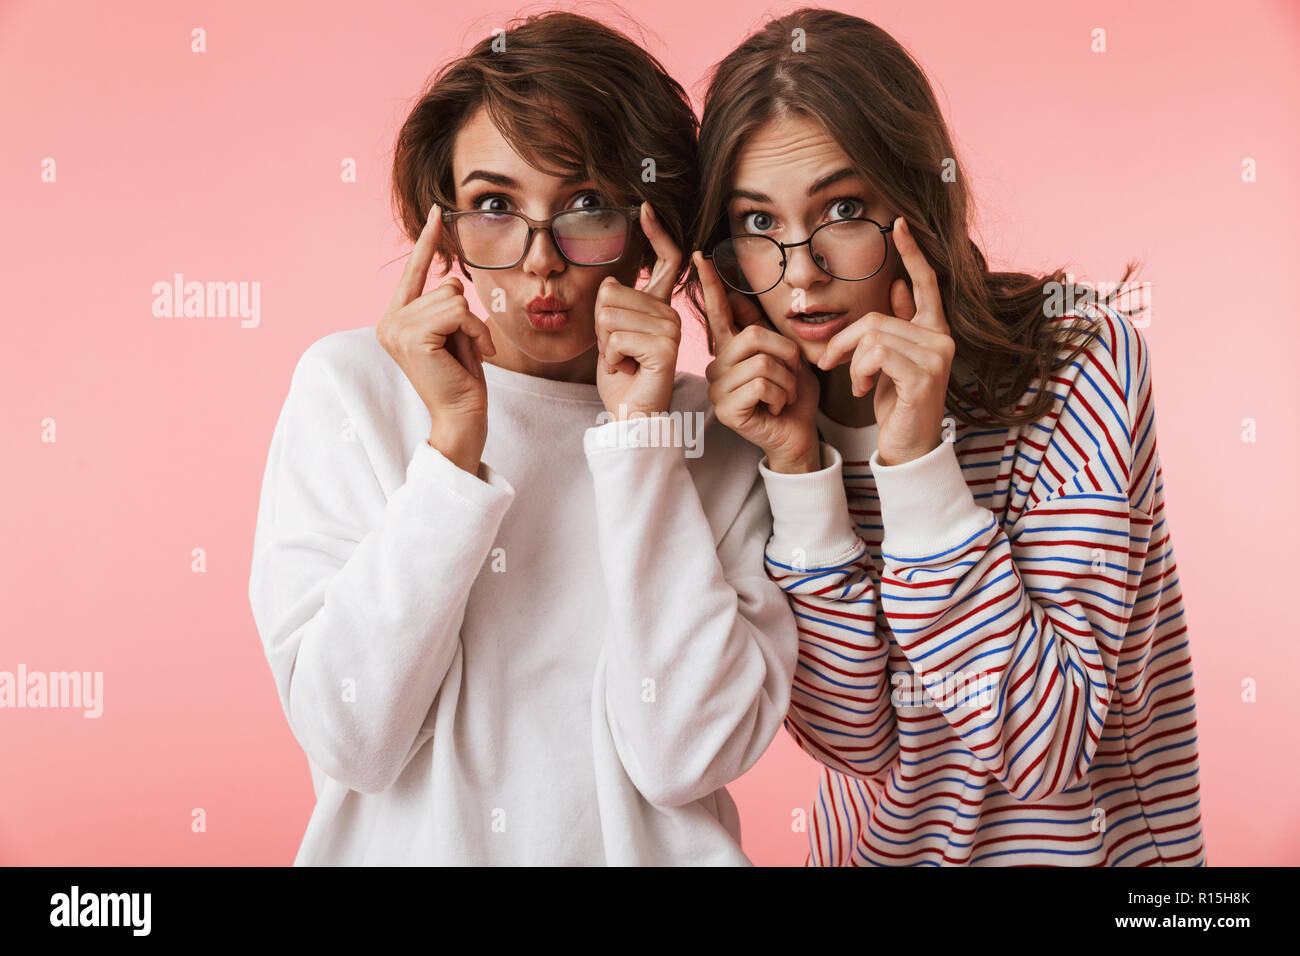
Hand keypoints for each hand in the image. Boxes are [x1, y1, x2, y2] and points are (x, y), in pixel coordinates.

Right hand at [376, 204, 496, 473]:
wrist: (460, 417)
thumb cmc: (462, 380)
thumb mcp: (457, 334)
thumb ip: (449, 306)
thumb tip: (450, 280)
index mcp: (397, 319)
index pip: (414, 272)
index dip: (427, 242)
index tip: (437, 212)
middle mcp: (389, 321)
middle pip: (444, 286)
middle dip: (468, 316)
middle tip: (469, 348)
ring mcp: (396, 328)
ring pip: (453, 298)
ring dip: (474, 325)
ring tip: (470, 353)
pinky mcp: (411, 336)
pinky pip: (458, 311)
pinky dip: (475, 330)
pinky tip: (474, 354)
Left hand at [594, 201, 683, 418]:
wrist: (631, 413)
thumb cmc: (621, 375)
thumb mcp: (608, 333)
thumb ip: (611, 304)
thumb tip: (611, 283)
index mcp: (660, 306)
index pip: (666, 260)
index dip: (656, 233)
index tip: (644, 207)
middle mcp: (671, 313)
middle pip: (612, 293)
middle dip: (601, 325)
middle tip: (619, 350)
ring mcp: (671, 330)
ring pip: (610, 315)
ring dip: (605, 343)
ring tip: (623, 360)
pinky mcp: (666, 348)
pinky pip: (617, 337)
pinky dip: (610, 357)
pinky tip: (626, 369)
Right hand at [696, 251, 820, 472]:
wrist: (799, 434)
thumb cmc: (793, 397)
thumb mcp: (786, 356)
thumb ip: (764, 329)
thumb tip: (739, 293)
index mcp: (731, 349)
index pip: (718, 311)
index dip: (710, 284)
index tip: (700, 256)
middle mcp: (717, 365)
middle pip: (753, 336)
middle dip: (785, 354)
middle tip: (790, 376)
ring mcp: (718, 388)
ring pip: (761, 362)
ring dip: (786, 380)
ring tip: (783, 396)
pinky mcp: (726, 408)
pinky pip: (761, 384)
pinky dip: (780, 395)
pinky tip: (775, 408)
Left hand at [816, 216, 954, 466]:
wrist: (906, 447)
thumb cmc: (895, 405)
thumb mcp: (889, 361)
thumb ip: (896, 324)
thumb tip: (897, 284)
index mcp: (934, 331)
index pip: (925, 282)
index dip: (912, 252)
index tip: (898, 223)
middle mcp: (941, 339)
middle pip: (876, 318)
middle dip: (844, 340)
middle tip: (830, 361)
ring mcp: (936, 357)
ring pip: (873, 336)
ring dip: (850, 362)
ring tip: (853, 382)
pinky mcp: (924, 376)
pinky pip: (875, 355)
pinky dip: (858, 372)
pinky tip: (860, 390)